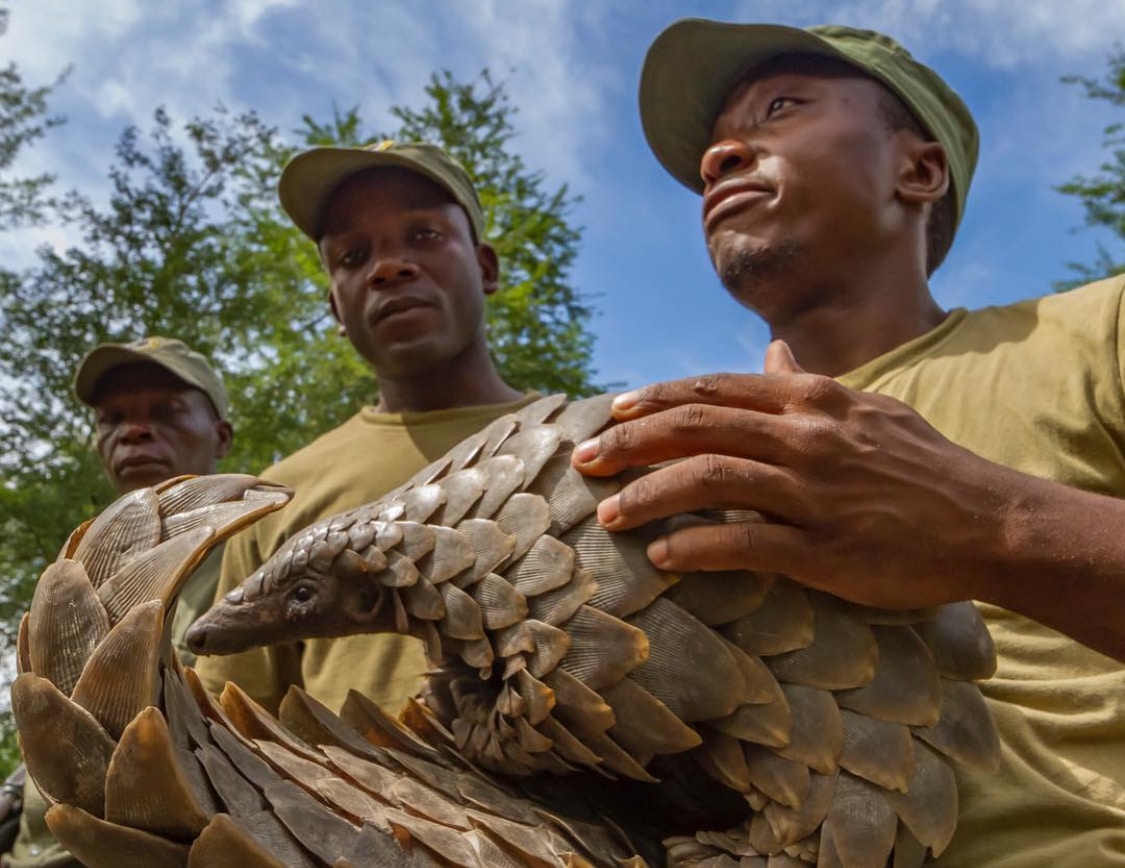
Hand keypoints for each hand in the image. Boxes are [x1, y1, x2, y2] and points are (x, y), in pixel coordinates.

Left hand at [571, 341, 1012, 610]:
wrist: (989, 521)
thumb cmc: (923, 466)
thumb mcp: (868, 407)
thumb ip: (809, 384)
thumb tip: (770, 357)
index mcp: (811, 400)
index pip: (714, 390)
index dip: (656, 399)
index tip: (612, 412)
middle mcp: (805, 435)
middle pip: (697, 427)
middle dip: (630, 441)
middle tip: (585, 460)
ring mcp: (813, 491)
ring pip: (709, 480)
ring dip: (649, 495)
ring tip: (608, 513)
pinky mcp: (824, 548)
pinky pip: (745, 543)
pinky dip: (695, 548)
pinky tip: (662, 557)